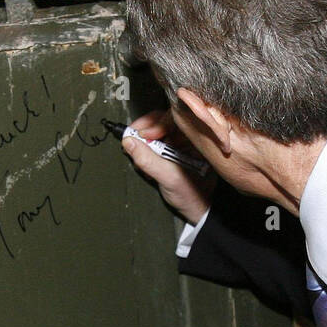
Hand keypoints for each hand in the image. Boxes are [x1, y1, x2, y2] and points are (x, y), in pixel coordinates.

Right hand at [121, 109, 215, 224]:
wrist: (197, 210)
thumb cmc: (193, 195)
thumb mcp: (169, 178)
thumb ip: (149, 161)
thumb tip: (129, 142)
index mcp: (198, 137)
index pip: (175, 116)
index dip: (156, 122)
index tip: (142, 134)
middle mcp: (189, 137)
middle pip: (163, 121)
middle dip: (145, 131)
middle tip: (132, 140)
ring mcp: (180, 143)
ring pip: (157, 132)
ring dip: (143, 141)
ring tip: (137, 154)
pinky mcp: (171, 151)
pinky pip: (155, 143)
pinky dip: (145, 150)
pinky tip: (142, 161)